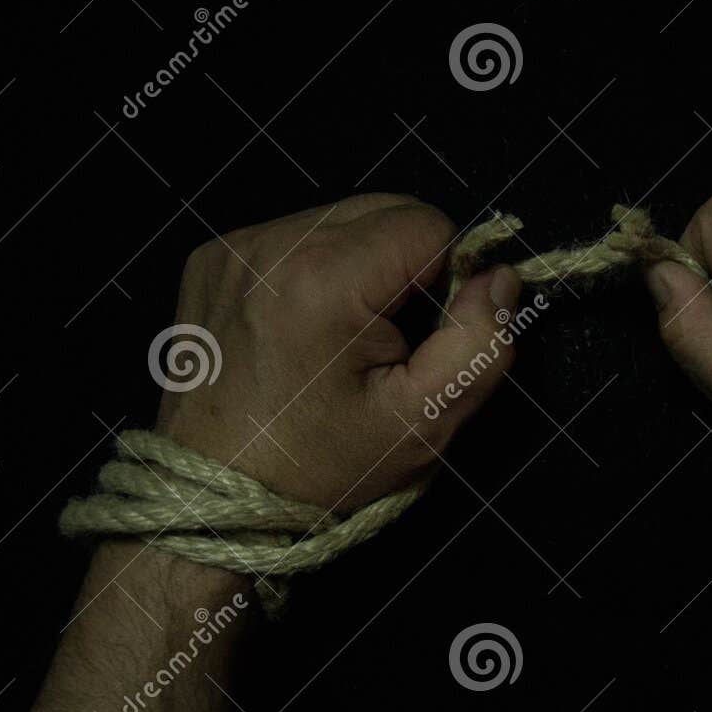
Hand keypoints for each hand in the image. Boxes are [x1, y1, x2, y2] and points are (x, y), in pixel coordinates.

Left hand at [155, 194, 521, 511]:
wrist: (213, 502)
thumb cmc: (321, 469)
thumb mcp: (420, 422)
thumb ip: (478, 345)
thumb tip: (501, 277)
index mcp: (323, 278)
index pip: (429, 224)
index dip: (447, 280)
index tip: (420, 340)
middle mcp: (271, 243)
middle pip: (383, 209)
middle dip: (404, 268)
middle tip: (385, 345)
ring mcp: (232, 247)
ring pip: (340, 220)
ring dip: (361, 268)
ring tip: (340, 343)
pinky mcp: (210, 259)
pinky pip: (293, 238)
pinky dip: (314, 272)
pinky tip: (302, 332)